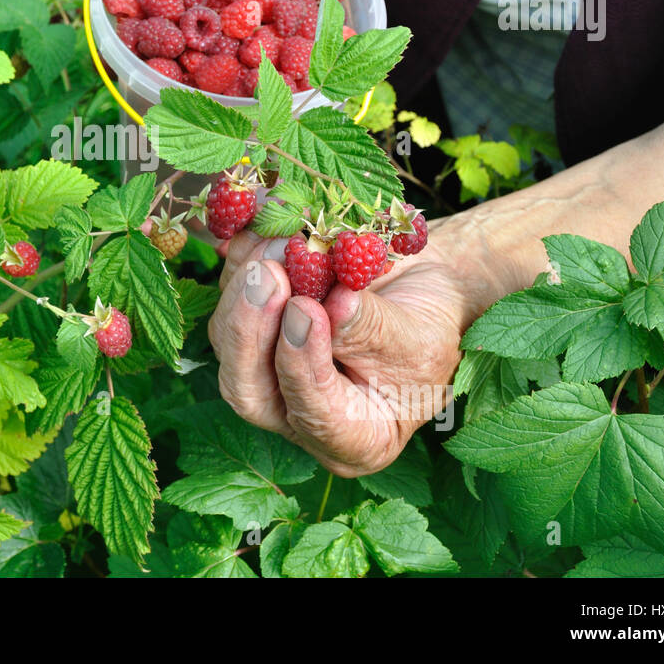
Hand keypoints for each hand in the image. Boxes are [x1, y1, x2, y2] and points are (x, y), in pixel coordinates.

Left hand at [208, 223, 495, 475]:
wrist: (424, 288)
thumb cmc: (434, 324)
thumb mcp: (422, 336)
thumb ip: (374, 331)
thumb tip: (333, 308)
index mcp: (352, 438)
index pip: (312, 416)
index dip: (302, 366)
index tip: (307, 310)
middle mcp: (296, 413)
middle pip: (248, 387)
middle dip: (250, 328)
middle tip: (266, 274)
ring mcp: (266, 369)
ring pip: (229, 337)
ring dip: (246, 283)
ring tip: (280, 239)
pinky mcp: (251, 325)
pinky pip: (230, 295)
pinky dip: (243, 257)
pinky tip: (262, 226)